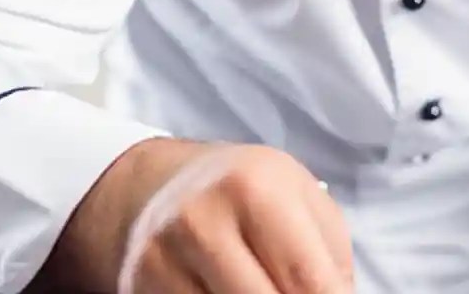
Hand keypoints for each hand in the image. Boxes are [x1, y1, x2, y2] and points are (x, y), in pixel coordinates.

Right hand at [36, 138, 352, 293]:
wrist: (159, 186)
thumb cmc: (245, 194)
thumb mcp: (301, 200)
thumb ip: (329, 260)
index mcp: (255, 188)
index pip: (306, 280)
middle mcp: (202, 220)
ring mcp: (163, 258)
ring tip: (265, 288)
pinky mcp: (139, 287)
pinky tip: (229, 293)